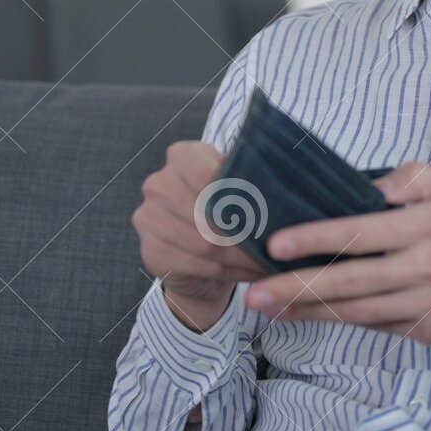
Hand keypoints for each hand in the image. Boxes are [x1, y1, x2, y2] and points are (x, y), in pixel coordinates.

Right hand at [132, 141, 266, 330]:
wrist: (198, 258)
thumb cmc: (225, 215)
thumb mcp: (238, 191)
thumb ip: (251, 186)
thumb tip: (283, 200)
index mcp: (182, 156)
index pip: (212, 173)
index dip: (244, 198)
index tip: (272, 218)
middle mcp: (159, 184)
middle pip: (210, 212)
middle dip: (247, 235)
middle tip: (278, 248)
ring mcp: (148, 218)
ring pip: (205, 243)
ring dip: (242, 258)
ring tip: (268, 263)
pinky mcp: (150, 251)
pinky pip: (196, 265)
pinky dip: (228, 273)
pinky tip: (248, 273)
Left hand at [243, 162, 430, 349]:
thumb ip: (416, 178)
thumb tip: (369, 186)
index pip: (363, 232)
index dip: (316, 239)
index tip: (277, 245)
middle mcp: (428, 267)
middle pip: (352, 280)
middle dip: (297, 287)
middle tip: (255, 293)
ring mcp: (427, 304)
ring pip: (357, 311)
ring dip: (308, 311)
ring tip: (269, 306)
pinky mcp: (427, 332)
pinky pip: (375, 325)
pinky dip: (340, 320)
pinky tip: (310, 314)